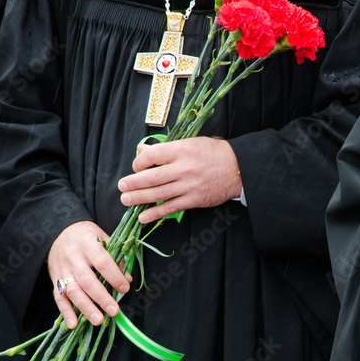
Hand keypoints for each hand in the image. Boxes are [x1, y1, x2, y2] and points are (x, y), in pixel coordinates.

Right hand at [47, 221, 133, 327]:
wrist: (60, 231)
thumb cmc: (87, 237)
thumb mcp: (103, 239)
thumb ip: (116, 258)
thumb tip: (128, 278)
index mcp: (87, 244)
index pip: (102, 262)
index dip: (114, 276)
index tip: (125, 288)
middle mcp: (73, 258)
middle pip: (87, 280)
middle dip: (101, 298)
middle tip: (114, 311)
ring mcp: (62, 270)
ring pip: (73, 291)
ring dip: (86, 308)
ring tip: (98, 320)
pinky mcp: (54, 279)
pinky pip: (59, 298)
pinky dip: (66, 312)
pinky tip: (73, 324)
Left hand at [117, 137, 242, 223]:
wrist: (238, 167)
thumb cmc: (213, 153)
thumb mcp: (190, 143)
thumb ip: (165, 148)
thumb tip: (141, 150)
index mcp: (181, 150)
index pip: (153, 156)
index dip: (139, 162)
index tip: (135, 166)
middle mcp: (183, 168)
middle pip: (152, 177)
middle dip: (133, 183)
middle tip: (121, 186)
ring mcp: (189, 185)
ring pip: (159, 193)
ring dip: (139, 198)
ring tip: (126, 200)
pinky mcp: (194, 200)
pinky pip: (171, 208)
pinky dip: (156, 213)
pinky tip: (143, 217)